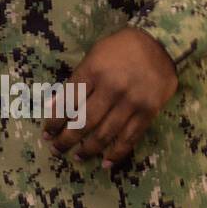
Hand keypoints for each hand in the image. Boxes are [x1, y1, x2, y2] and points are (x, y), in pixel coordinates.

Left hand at [42, 27, 178, 167]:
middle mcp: (111, 88)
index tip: (46, 132)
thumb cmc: (119, 48)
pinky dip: (116, 153)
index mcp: (93, 70)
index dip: (55, 120)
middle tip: (56, 149)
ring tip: (76, 157)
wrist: (160, 44)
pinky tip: (105, 163)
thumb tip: (54, 107)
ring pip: (105, 134)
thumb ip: (75, 82)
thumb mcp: (93, 56)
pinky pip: (130, 138)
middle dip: (66, 139)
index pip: (67, 101)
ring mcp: (131, 102)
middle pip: (84, 121)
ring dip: (88, 150)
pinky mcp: (148, 112)